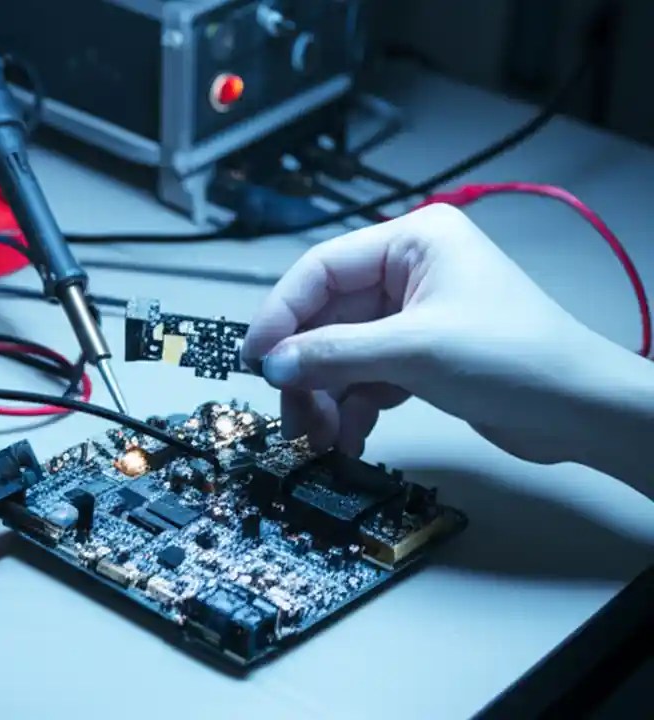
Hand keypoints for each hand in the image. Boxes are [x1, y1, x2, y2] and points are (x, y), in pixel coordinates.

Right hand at [242, 203, 618, 464]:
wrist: (584, 413)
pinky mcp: (420, 355)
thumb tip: (272, 364)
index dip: (281, 314)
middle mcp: (409, 272)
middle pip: (326, 317)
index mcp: (412, 241)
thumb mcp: (413, 352)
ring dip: (325, 396)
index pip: (320, 270)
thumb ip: (333, 355)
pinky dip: (351, 406)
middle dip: (305, 369)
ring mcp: (414, 315)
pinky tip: (349, 436)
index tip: (256, 357)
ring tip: (321, 436)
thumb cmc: (520, 360)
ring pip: (340, 352)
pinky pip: (364, 376)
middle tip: (290, 412)